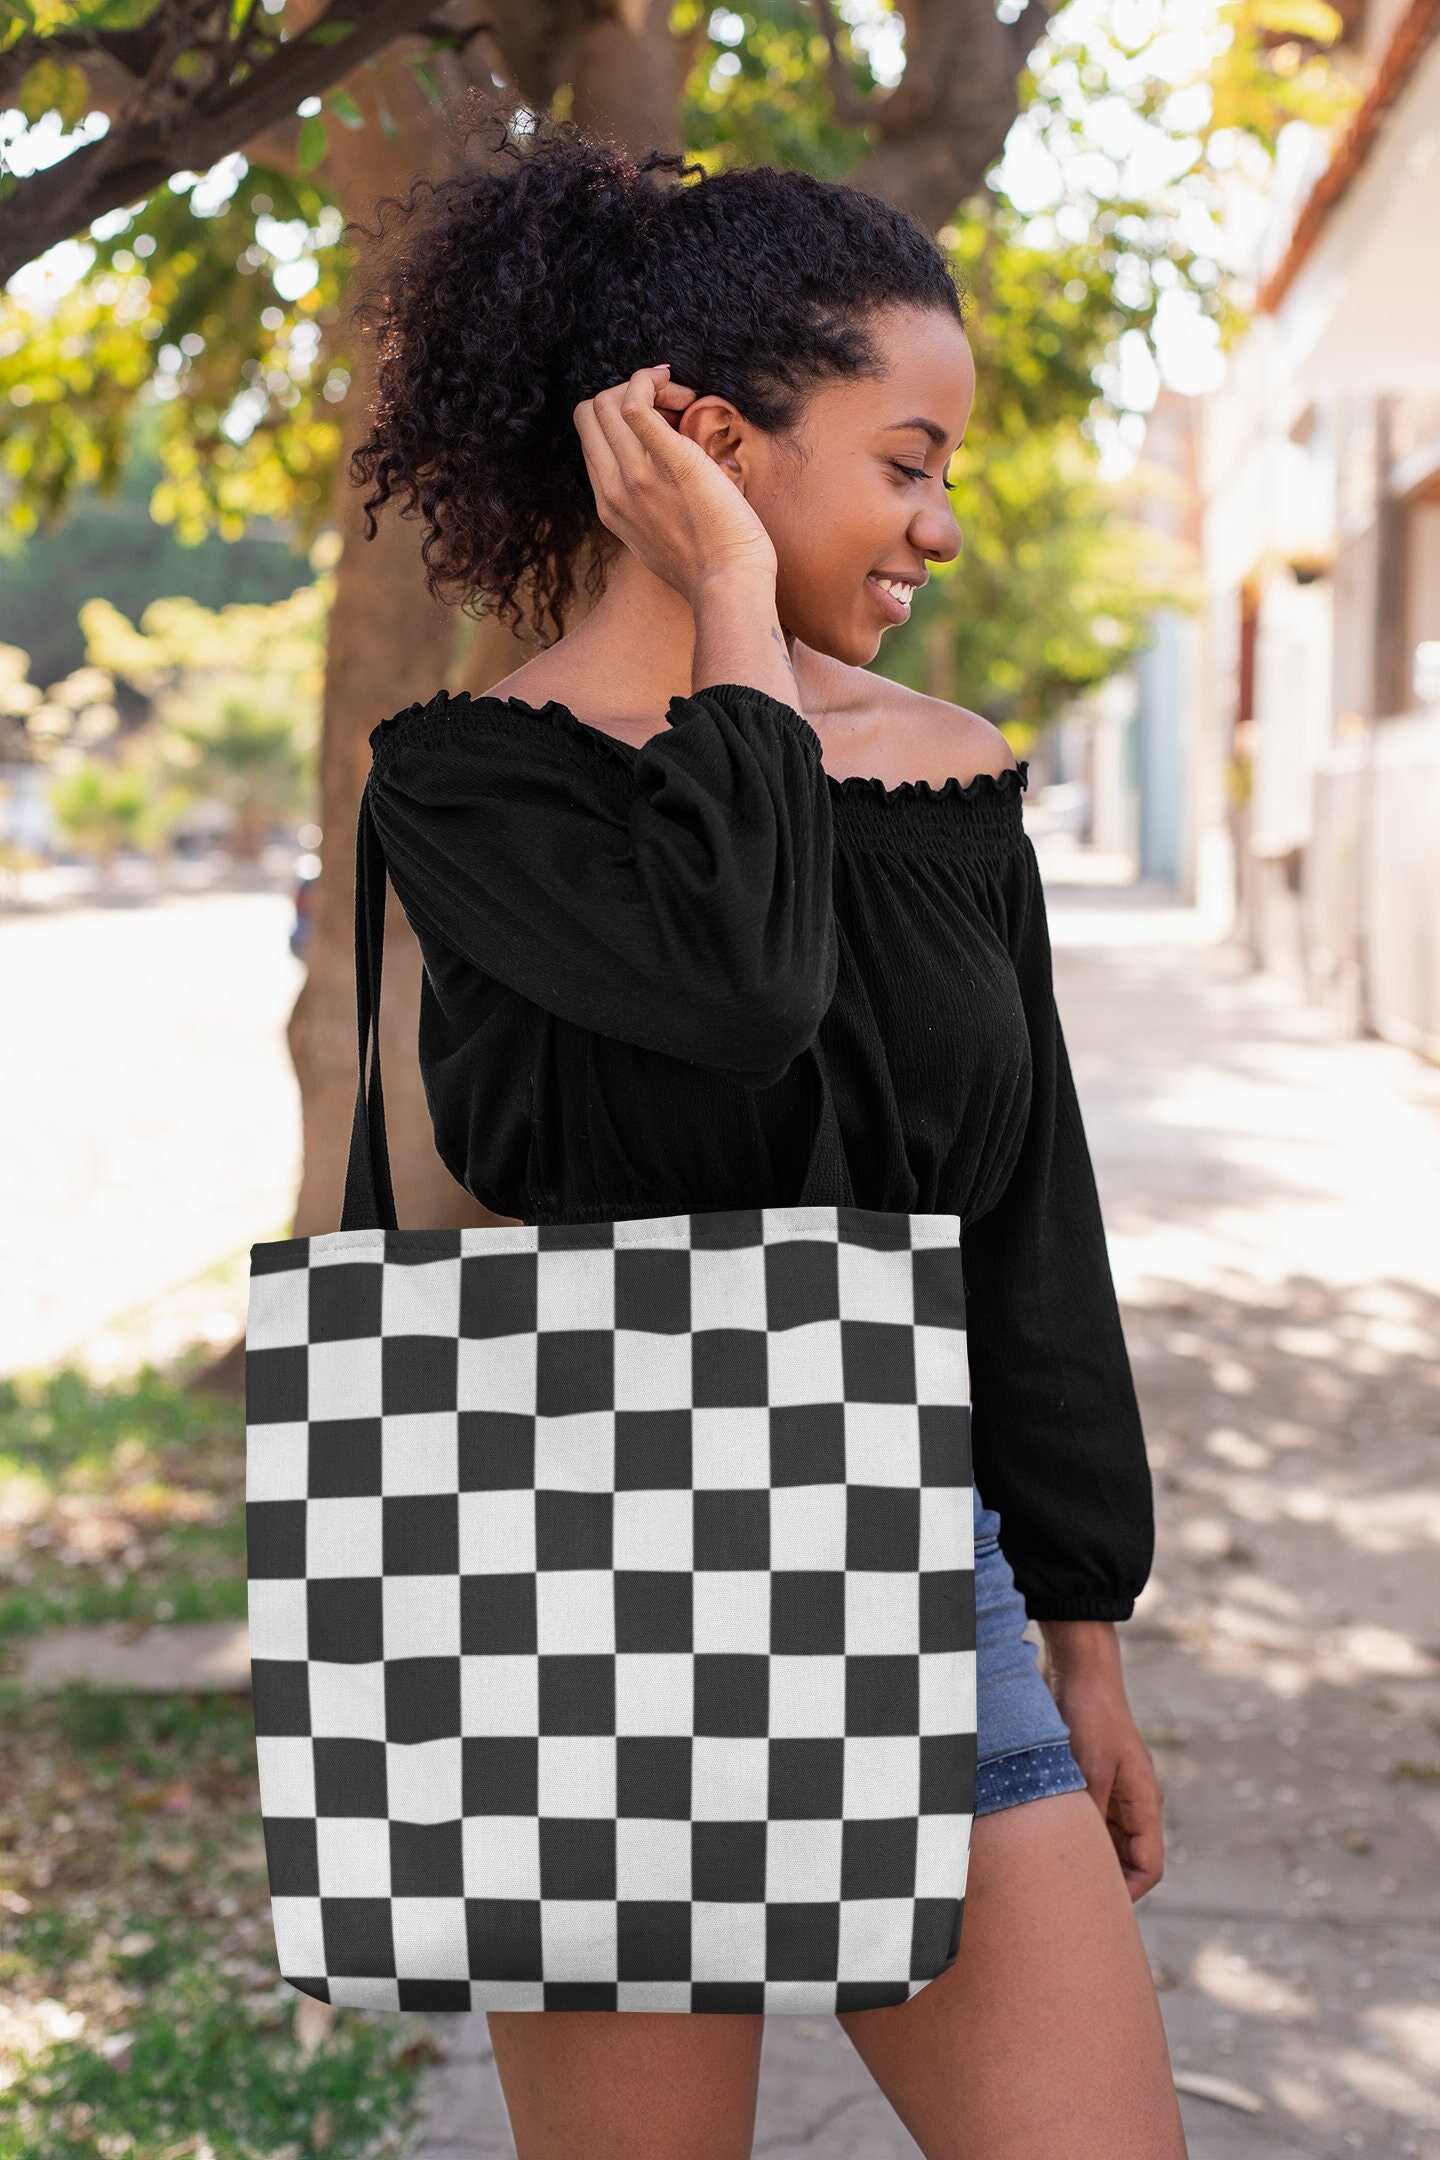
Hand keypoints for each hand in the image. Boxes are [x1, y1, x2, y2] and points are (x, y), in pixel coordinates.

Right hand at [572, 364, 777, 604]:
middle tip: (673, 406)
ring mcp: (638, 477)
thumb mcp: (658, 536)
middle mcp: (614, 489)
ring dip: (646, 386)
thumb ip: (647, 504)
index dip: (621, 417)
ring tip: (684, 401)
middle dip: (626, 393)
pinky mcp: (673, 464)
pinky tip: (682, 393)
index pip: (590, 437)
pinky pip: (636, 406)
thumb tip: (665, 470)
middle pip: (590, 412)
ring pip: (607, 402)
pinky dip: (650, 383)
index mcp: (609, 505)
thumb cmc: (709, 565)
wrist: (729, 586)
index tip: (662, 423)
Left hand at [1051, 1668, 1167, 1900]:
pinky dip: (1076, 1833)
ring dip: (1088, 1855)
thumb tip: (1082, 1858)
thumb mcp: (1090, 1769)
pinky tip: (1049, 1840)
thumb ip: (1091, 1815)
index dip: (1128, 1892)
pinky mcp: (1096, 1780)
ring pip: (1107, 1841)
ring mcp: (1115, 1791)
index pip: (1149, 1866)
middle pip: (1128, 1859)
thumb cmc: (1092, 1717)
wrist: (1082, 1672)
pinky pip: (1091, 1820)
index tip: (1097, 1905)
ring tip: (1056, 1871)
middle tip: (1069, 1895)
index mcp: (1145, 1803)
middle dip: (1106, 1880)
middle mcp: (1134, 1802)